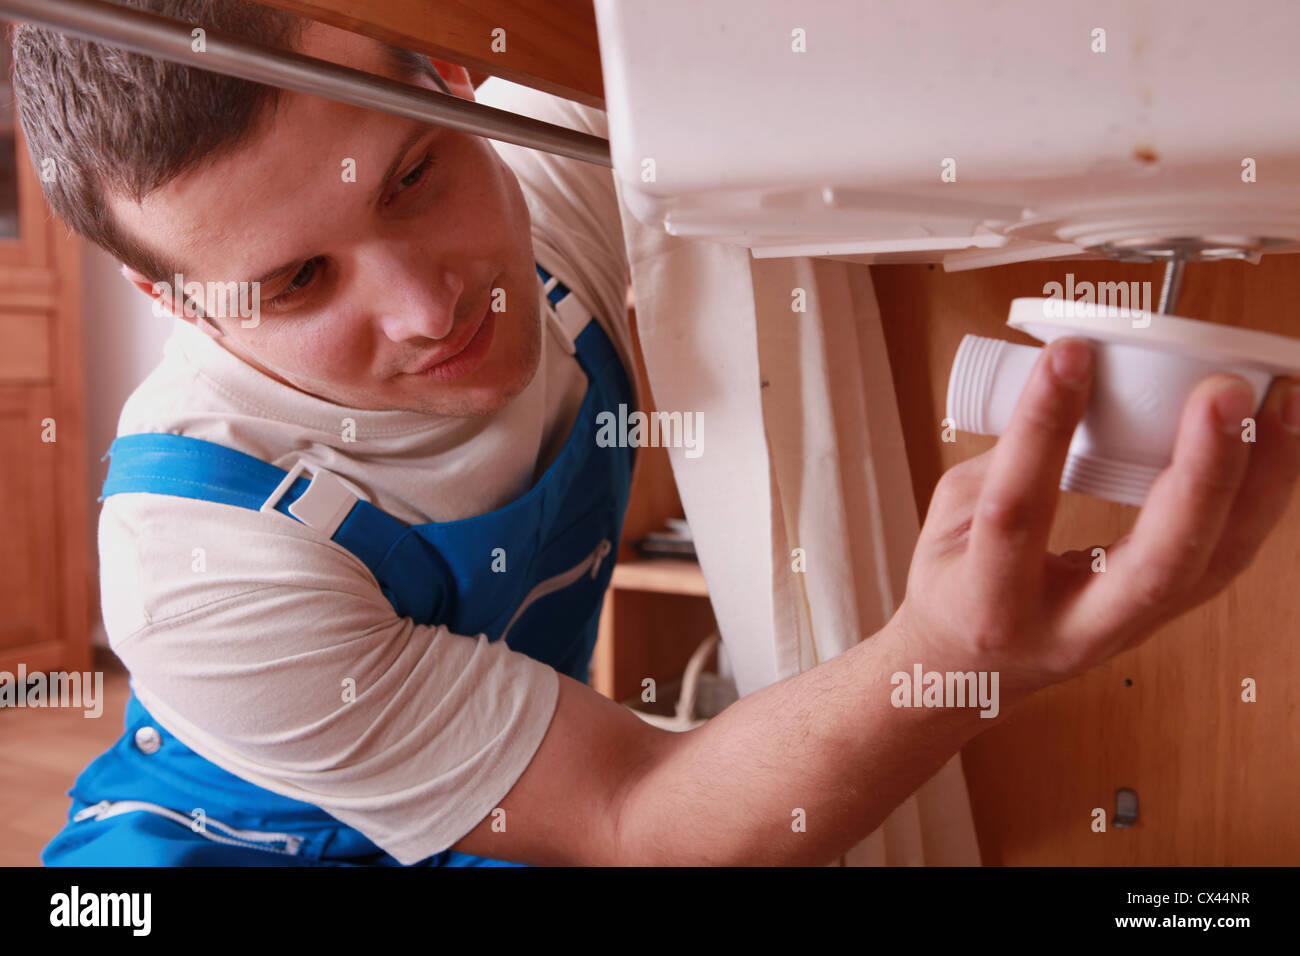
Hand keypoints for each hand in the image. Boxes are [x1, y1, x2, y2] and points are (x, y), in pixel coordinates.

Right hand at [894, 337, 1299, 699]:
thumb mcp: (948, 521)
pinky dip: (1261, 499)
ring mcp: (1126, 632)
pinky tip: (1278, 443)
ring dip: (1260, 481)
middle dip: (1202, 471)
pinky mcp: (1162, 618)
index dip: (1045, 428)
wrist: (968, 673)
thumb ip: (1007, 458)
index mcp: (989, 602)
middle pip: (1157, 562)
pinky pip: (1225, 561)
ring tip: (1282, 403)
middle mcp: (1068, 629)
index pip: (1019, 510)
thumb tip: (1074, 386)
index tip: (1073, 354)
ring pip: (1213, 567)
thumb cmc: (952, 590)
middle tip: (1223, 392)